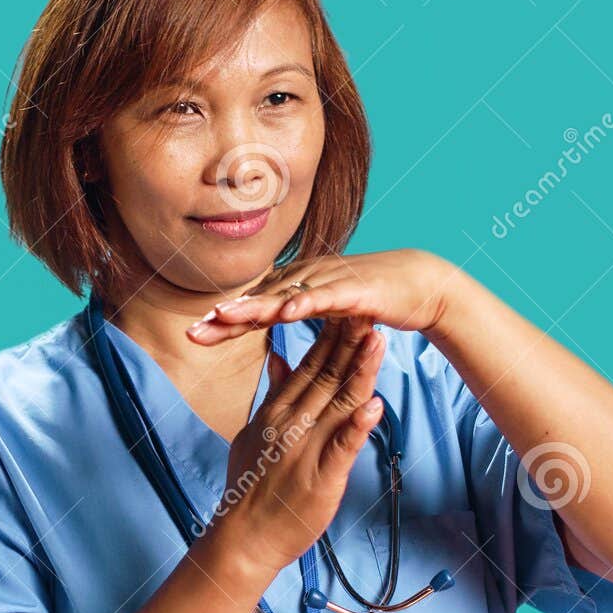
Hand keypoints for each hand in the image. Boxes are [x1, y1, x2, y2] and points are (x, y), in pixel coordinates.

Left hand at [186, 249, 466, 344]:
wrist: (419, 284)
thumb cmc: (370, 300)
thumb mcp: (326, 314)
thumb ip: (297, 318)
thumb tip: (268, 333)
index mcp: (297, 287)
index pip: (253, 306)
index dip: (224, 321)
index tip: (193, 334)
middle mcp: (307, 279)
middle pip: (259, 300)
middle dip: (225, 317)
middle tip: (193, 332)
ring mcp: (329, 281)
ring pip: (284, 296)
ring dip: (254, 307)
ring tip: (225, 317)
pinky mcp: (354, 290)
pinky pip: (325, 297)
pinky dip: (304, 304)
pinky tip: (285, 314)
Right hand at [209, 316, 386, 574]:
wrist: (243, 537)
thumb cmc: (249, 486)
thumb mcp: (253, 431)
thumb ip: (271, 393)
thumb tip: (278, 357)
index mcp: (278, 411)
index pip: (309, 364)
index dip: (332, 335)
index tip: (350, 307)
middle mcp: (292, 423)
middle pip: (327, 374)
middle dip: (351, 340)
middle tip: (371, 306)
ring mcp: (305, 448)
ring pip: (338, 402)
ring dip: (361, 370)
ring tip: (380, 339)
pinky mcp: (320, 477)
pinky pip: (342, 447)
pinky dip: (359, 426)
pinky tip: (375, 404)